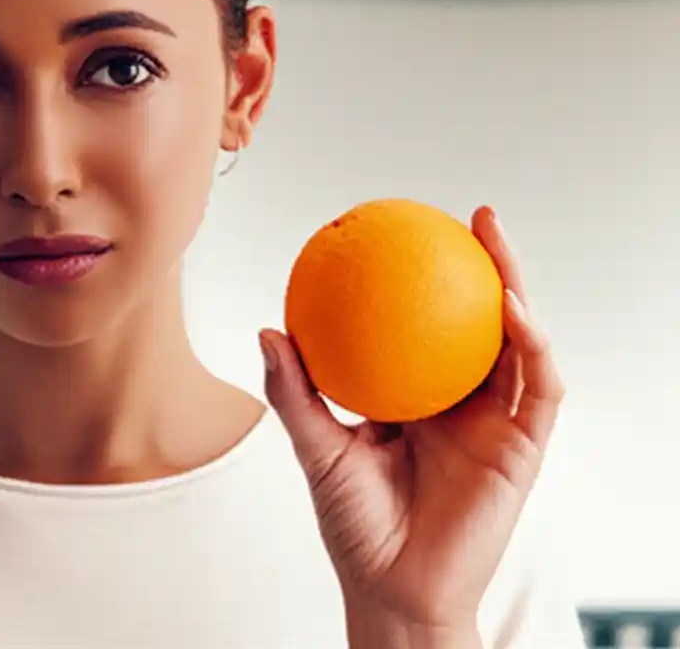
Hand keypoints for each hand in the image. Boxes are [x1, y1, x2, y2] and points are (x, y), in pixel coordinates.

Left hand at [260, 206, 563, 642]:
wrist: (392, 590)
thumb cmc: (354, 525)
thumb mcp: (317, 451)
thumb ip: (294, 395)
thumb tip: (268, 330)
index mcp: (416, 398)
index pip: (426, 327)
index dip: (424, 283)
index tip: (405, 233)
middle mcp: (460, 402)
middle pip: (480, 322)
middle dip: (485, 265)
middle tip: (471, 217)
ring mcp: (496, 423)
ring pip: (518, 343)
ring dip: (515, 286)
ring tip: (494, 238)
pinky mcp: (524, 448)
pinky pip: (538, 388)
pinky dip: (532, 346)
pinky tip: (510, 310)